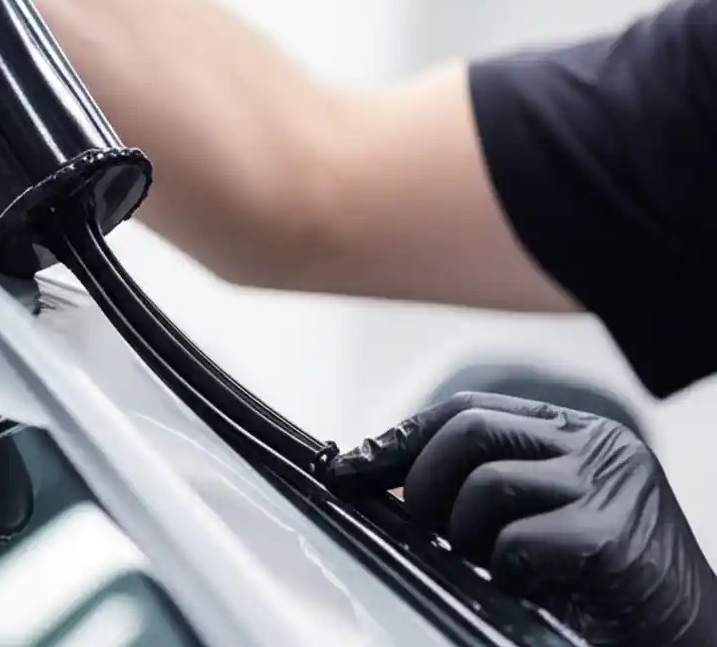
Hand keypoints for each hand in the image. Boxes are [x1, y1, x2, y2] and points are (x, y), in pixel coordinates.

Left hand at [327, 392, 716, 645]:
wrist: (681, 639)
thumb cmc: (599, 586)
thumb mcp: (533, 518)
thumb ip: (477, 487)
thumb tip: (381, 476)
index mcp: (573, 434)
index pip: (466, 409)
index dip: (401, 437)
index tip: (352, 467)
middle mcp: (596, 445)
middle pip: (467, 431)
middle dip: (422, 484)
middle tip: (425, 531)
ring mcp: (609, 484)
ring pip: (484, 485)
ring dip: (465, 536)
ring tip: (495, 567)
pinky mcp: (611, 533)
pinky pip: (515, 542)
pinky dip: (504, 571)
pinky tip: (530, 586)